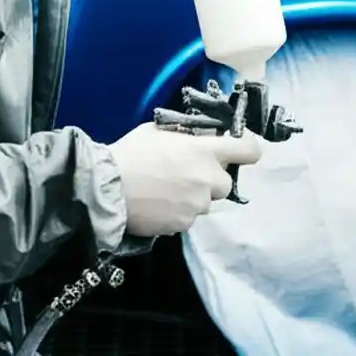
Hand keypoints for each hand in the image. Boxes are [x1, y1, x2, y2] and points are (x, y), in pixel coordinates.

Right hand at [106, 123, 262, 236]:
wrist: (106, 189)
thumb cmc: (130, 154)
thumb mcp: (158, 131)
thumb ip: (185, 135)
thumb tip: (200, 136)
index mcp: (205, 151)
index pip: (248, 150)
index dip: (247, 148)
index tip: (239, 148)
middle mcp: (208, 179)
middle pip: (226, 182)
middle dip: (211, 179)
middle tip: (186, 174)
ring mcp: (198, 205)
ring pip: (205, 202)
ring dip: (193, 196)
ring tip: (165, 192)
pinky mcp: (184, 225)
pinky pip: (189, 217)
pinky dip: (178, 212)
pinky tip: (158, 205)